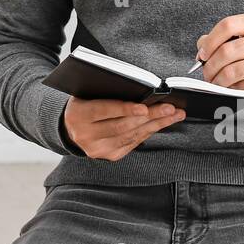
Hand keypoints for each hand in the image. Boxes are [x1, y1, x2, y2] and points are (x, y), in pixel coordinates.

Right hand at [62, 97, 184, 160]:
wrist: (70, 127)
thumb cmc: (84, 102)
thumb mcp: (86, 93)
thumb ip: (105, 91)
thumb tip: (138, 87)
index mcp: (78, 115)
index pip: (103, 111)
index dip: (124, 109)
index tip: (144, 107)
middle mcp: (86, 135)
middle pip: (122, 126)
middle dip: (149, 116)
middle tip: (170, 108)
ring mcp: (98, 149)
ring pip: (131, 135)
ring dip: (156, 124)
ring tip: (174, 114)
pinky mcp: (110, 156)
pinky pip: (133, 142)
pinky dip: (149, 131)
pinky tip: (162, 123)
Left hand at [196, 12, 243, 111]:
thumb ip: (225, 39)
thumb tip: (202, 45)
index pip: (228, 25)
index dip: (210, 40)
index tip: (203, 53)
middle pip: (227, 50)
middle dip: (210, 65)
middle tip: (206, 73)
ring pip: (231, 71)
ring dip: (217, 80)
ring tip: (216, 82)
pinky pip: (240, 87)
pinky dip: (231, 90)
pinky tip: (232, 89)